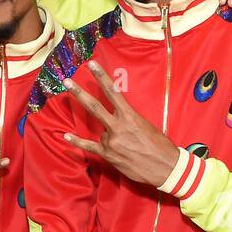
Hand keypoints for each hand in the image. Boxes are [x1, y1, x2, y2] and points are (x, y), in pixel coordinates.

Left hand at [61, 60, 180, 187]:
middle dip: (79, 93)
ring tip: (127, 146)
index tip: (91, 64)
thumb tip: (118, 120)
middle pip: (94, 106)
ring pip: (100, 132)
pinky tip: (66, 136)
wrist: (165, 167)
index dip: (101, 77)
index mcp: (130, 116)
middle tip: (67, 82)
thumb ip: (129, 120)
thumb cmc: (160, 145)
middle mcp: (118, 126)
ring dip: (109, 137)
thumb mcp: (146, 125)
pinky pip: (88, 146)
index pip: (113, 91)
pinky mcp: (107, 155)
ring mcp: (111, 141)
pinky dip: (76, 141)